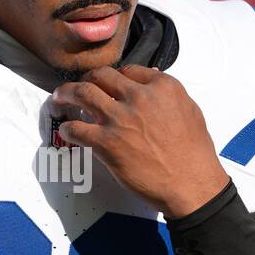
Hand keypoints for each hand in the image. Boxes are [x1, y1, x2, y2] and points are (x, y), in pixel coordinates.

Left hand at [52, 64, 230, 218]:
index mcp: (162, 87)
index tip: (107, 83)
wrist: (191, 184)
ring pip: (82, 93)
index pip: (128, 70)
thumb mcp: (190, 111)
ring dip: (66, 93)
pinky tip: (67, 130)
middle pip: (101, 76)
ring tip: (59, 96)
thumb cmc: (194, 153)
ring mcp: (120, 119)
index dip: (114, 76)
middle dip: (87, 78)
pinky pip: (76, 128)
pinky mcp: (106, 142)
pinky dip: (68, 128)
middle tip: (79, 86)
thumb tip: (153, 77)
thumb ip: (169, 94)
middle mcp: (138, 97)